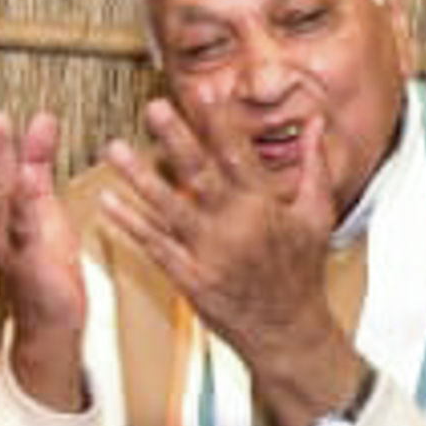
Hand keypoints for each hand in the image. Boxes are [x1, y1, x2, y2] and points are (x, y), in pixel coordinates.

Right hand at [0, 78, 85, 339]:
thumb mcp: (43, 204)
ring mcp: (9, 241)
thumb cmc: (44, 262)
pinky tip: (30, 177)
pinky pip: (28, 228)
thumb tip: (40, 116)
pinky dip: (28, 202)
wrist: (49, 324)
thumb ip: (39, 161)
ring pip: (0, 193)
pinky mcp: (32, 261)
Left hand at [90, 96, 356, 425]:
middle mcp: (235, 225)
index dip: (218, 123)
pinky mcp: (190, 277)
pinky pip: (155, 246)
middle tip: (154, 107)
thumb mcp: (317, 215)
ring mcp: (210, 252)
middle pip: (200, 173)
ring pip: (169, 208)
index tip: (203, 94)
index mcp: (263, 206)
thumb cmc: (301, 272)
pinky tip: (108, 203)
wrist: (289, 331)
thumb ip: (314, 165)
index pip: (238, 154)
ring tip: (114, 149)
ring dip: (139, 176)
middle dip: (175, 138)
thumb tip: (316, 123)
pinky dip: (130, 225)